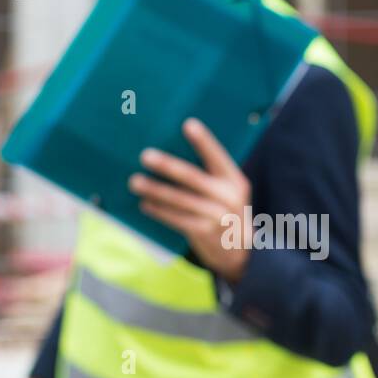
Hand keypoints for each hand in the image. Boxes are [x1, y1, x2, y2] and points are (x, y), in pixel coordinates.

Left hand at [129, 118, 252, 282]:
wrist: (241, 253)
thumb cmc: (225, 211)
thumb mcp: (227, 191)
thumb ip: (208, 175)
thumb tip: (169, 153)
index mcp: (234, 180)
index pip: (217, 156)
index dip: (203, 141)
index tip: (188, 124)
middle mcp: (228, 196)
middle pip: (193, 177)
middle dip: (167, 165)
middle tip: (145, 155)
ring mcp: (218, 216)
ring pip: (180, 199)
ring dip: (155, 189)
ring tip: (135, 181)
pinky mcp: (205, 233)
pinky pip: (177, 219)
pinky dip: (159, 210)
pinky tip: (145, 204)